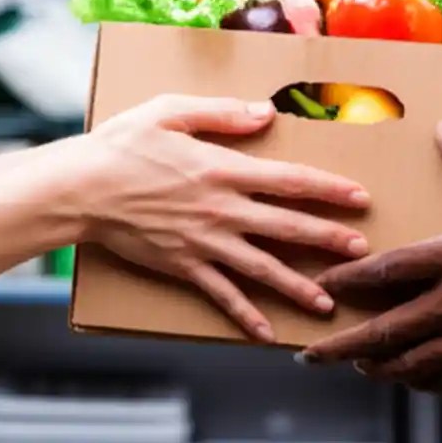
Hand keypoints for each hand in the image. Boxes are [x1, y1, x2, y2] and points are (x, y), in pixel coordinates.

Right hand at [78, 94, 371, 342]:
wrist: (80, 190)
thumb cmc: (121, 144)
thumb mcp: (170, 110)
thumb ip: (221, 113)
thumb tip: (265, 113)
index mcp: (222, 169)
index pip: (290, 181)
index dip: (329, 191)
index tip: (359, 198)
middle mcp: (221, 210)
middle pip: (287, 227)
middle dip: (328, 241)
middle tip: (362, 252)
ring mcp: (203, 243)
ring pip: (262, 268)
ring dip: (298, 286)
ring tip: (328, 302)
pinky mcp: (183, 266)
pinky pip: (221, 295)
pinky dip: (245, 314)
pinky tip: (266, 331)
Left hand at [301, 121, 441, 391]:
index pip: (386, 272)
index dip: (348, 279)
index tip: (324, 284)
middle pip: (386, 331)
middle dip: (343, 344)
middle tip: (312, 353)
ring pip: (414, 362)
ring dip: (379, 365)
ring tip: (358, 364)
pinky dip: (425, 380)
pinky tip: (415, 378)